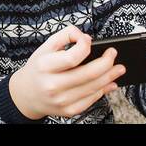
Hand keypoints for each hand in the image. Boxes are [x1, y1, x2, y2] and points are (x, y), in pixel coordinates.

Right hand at [8, 24, 125, 120]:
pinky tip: (109, 83)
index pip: (72, 57)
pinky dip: (103, 90)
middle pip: (88, 74)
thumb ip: (65, 36)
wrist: (27, 94)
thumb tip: (86, 38)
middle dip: (106, 63)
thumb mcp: (45, 47)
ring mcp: (61, 100)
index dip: (85, 46)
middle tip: (113, 54)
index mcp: (45, 66)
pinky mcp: (69, 110)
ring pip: (93, 88)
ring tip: (118, 68)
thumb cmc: (38, 68)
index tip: (89, 41)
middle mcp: (53, 85)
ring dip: (109, 77)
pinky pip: (91, 99)